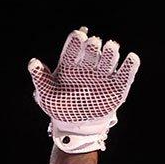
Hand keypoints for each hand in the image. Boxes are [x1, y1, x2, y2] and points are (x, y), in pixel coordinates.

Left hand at [28, 27, 140, 153]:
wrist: (75, 127)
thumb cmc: (60, 107)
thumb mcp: (46, 94)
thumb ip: (40, 78)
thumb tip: (32, 62)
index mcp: (70, 64)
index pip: (74, 48)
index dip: (77, 41)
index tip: (78, 36)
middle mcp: (88, 66)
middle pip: (92, 51)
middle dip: (93, 46)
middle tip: (94, 42)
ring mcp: (103, 75)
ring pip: (108, 60)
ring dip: (110, 53)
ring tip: (112, 46)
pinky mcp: (117, 87)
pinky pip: (125, 74)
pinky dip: (130, 66)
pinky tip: (132, 58)